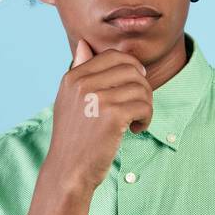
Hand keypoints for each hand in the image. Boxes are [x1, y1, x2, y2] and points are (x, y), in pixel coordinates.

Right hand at [44, 38, 153, 193]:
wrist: (69, 170)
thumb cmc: (74, 137)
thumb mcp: (69, 100)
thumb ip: (79, 71)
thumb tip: (84, 44)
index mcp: (73, 77)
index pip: (113, 56)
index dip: (132, 68)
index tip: (134, 87)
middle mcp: (82, 83)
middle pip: (131, 69)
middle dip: (142, 87)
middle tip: (138, 106)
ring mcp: (97, 98)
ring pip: (141, 88)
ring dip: (145, 105)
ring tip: (135, 121)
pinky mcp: (112, 115)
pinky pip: (144, 105)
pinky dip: (145, 119)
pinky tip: (135, 130)